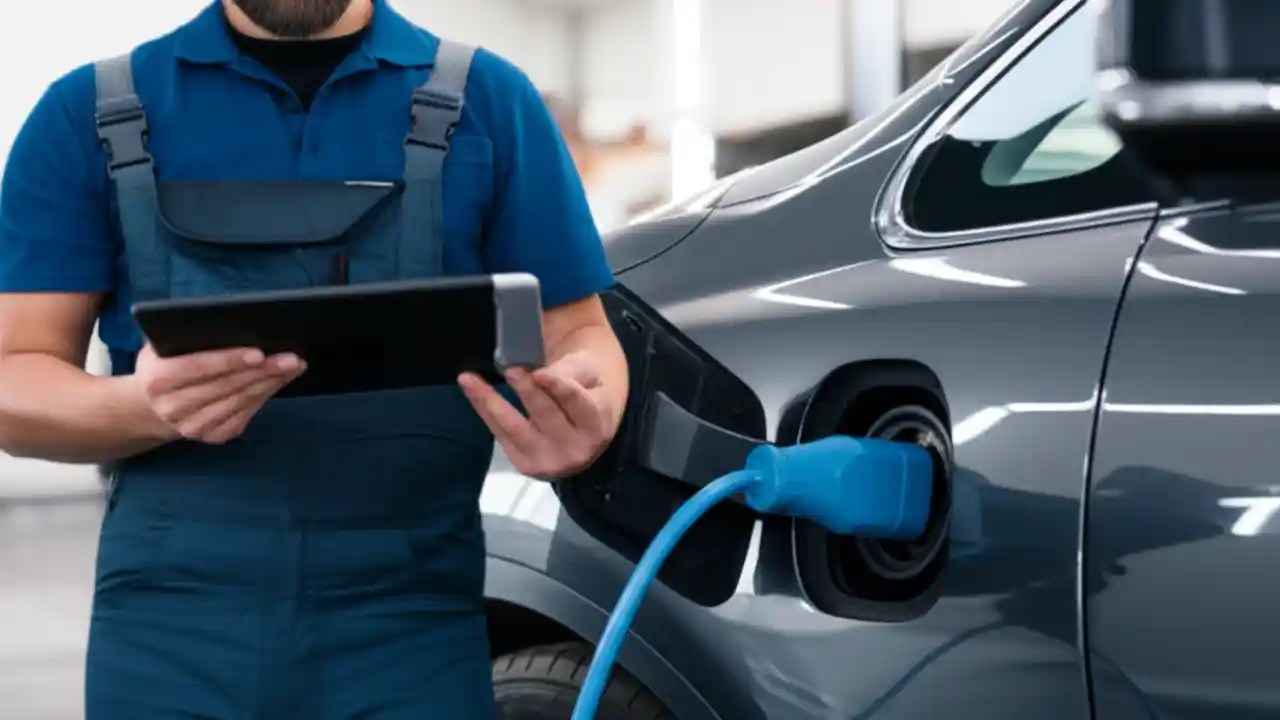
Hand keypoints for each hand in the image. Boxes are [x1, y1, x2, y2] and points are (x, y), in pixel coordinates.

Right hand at [129, 343, 306, 444]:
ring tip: (293, 365)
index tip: (259, 353)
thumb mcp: (161, 346)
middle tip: (290, 357)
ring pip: (241, 401)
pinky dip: (266, 395)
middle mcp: (174, 408)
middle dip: (263, 371)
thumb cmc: (164, 364)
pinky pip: (246, 414)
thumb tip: (229, 321)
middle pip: (227, 386)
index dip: (230, 360)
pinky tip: (280, 380)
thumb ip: (185, 335)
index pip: (198, 368)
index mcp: (158, 380)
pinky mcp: (213, 436)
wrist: (150, 406)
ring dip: (271, 383)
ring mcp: (194, 426)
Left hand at [458, 351, 618, 478]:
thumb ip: (569, 374)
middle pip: (547, 416)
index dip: (559, 389)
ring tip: (470, 380)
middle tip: (511, 370)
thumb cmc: (587, 393)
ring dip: (491, 403)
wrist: (585, 432)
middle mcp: (575, 450)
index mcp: (596, 425)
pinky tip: (470, 389)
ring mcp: (549, 463)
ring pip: (516, 429)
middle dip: (528, 392)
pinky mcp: (525, 465)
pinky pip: (500, 434)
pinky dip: (484, 410)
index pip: (578, 405)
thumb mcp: (588, 375)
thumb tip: (539, 377)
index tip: (540, 374)